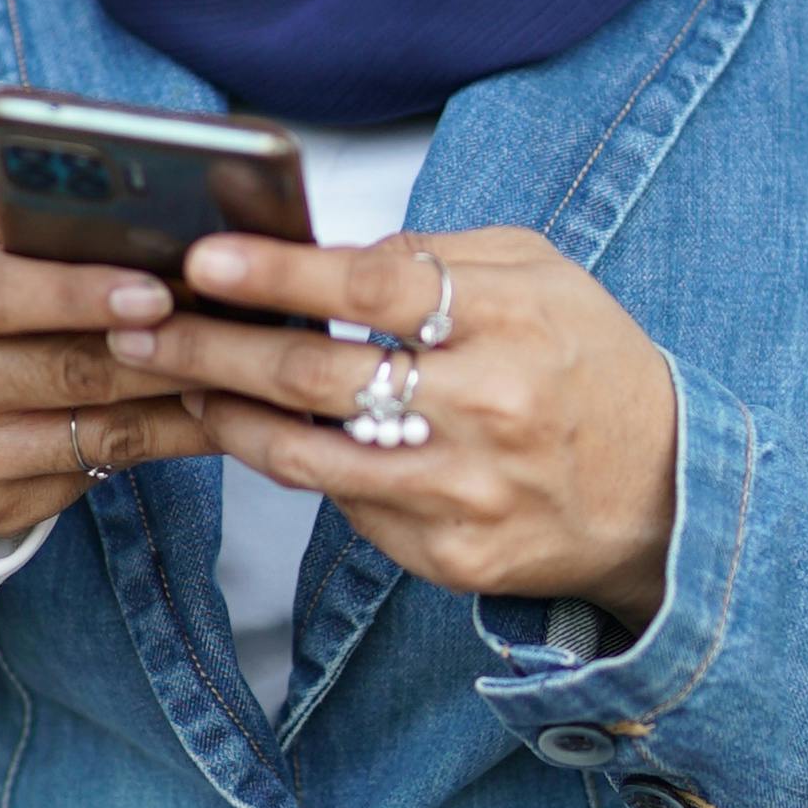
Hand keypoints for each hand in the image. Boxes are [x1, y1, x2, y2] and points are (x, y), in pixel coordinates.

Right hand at [0, 164, 215, 561]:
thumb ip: (6, 194)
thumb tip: (106, 195)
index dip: (77, 294)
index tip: (155, 289)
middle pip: (60, 369)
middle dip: (160, 348)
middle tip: (238, 323)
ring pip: (95, 428)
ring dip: (182, 397)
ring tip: (245, 362)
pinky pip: (97, 470)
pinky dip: (167, 441)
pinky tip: (214, 412)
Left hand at [107, 224, 680, 635]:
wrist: (666, 497)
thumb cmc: (591, 371)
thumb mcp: (542, 278)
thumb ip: (439, 256)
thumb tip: (332, 251)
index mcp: (511, 320)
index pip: (374, 285)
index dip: (280, 272)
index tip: (206, 259)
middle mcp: (486, 406)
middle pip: (318, 373)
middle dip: (213, 345)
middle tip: (141, 322)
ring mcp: (463, 491)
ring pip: (307, 453)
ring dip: (223, 413)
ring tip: (171, 378)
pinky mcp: (447, 555)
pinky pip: (341, 505)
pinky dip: (283, 463)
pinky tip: (243, 431)